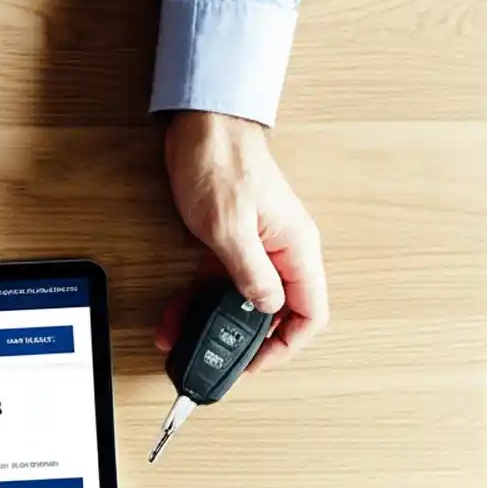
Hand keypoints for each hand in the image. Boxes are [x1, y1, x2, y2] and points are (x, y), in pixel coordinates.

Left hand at [157, 111, 328, 370]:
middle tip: (218, 358)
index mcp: (296, 248)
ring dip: (213, 324)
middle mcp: (281, 251)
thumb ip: (250, 274)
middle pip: (275, 312)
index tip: (258, 361)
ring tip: (184, 342)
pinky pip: (217, 282)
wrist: (198, 126)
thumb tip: (266, 308)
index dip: (288, 344)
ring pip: (240, 301)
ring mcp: (254, 247)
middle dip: (245, 339)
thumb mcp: (230, 228)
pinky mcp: (229, 241)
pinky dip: (197, 302)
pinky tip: (175, 318)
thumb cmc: (219, 162)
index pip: (311, 312)